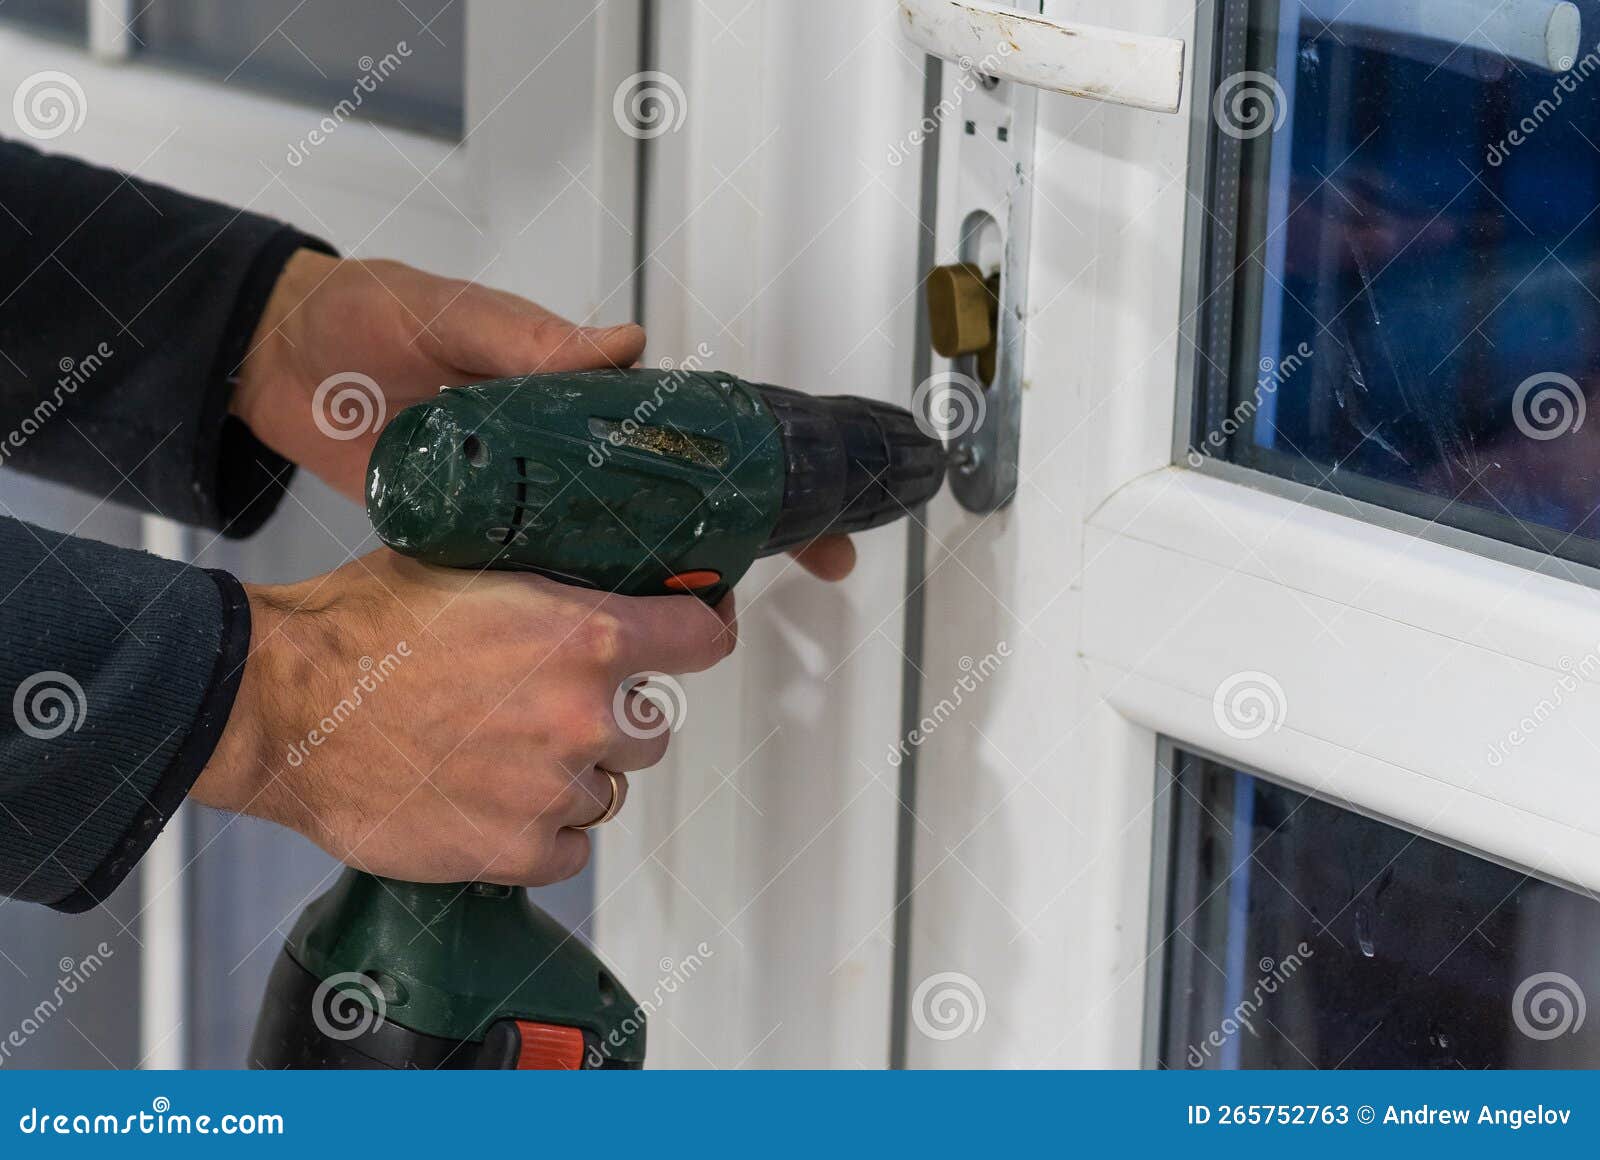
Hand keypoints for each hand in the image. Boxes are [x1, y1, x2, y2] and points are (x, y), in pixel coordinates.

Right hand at [192, 550, 735, 884]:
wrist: (281, 706)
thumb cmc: (357, 632)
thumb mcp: (468, 566)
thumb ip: (549, 586)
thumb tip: (594, 584)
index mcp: (587, 637)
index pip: (700, 639)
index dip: (701, 632)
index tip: (699, 634)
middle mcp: (584, 717)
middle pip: (653, 728)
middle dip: (612, 716)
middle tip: (549, 706)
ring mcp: (553, 791)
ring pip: (607, 790)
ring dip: (571, 776)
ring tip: (500, 753)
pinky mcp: (517, 852)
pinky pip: (570, 848)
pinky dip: (542, 832)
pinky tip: (491, 799)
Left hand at [233, 249, 854, 579]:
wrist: (277, 364)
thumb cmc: (367, 317)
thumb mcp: (452, 313)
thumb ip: (528, 336)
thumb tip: (625, 348)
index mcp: (573, 393)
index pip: (687, 436)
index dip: (755, 477)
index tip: (811, 521)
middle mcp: (562, 456)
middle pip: (672, 510)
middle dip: (739, 550)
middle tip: (794, 582)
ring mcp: (524, 504)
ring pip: (617, 560)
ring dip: (669, 597)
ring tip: (712, 632)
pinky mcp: (478, 542)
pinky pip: (543, 585)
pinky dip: (585, 616)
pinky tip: (616, 646)